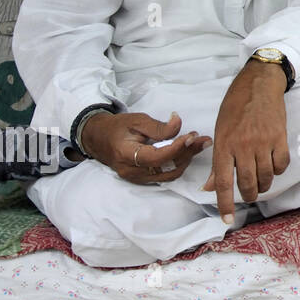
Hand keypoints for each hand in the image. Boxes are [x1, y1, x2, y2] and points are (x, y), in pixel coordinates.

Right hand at [79, 111, 210, 184]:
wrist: (98, 138)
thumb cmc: (117, 127)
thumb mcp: (136, 120)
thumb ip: (158, 126)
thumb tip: (179, 124)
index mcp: (126, 155)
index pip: (155, 158)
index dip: (175, 149)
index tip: (190, 137)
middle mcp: (131, 171)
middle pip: (166, 168)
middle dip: (187, 153)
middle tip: (201, 139)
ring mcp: (136, 178)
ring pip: (169, 174)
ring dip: (186, 159)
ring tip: (197, 143)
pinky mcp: (142, 179)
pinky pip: (165, 175)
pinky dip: (178, 164)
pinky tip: (186, 151)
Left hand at [202, 60, 289, 223]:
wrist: (259, 85)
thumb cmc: (235, 107)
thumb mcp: (220, 131)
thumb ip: (218, 160)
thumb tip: (211, 187)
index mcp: (224, 145)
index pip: (223, 182)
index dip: (225, 204)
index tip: (227, 220)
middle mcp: (242, 146)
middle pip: (247, 183)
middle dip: (249, 195)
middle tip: (250, 195)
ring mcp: (263, 142)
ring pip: (266, 177)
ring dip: (264, 185)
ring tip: (262, 183)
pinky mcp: (280, 137)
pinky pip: (281, 164)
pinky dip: (278, 170)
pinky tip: (273, 165)